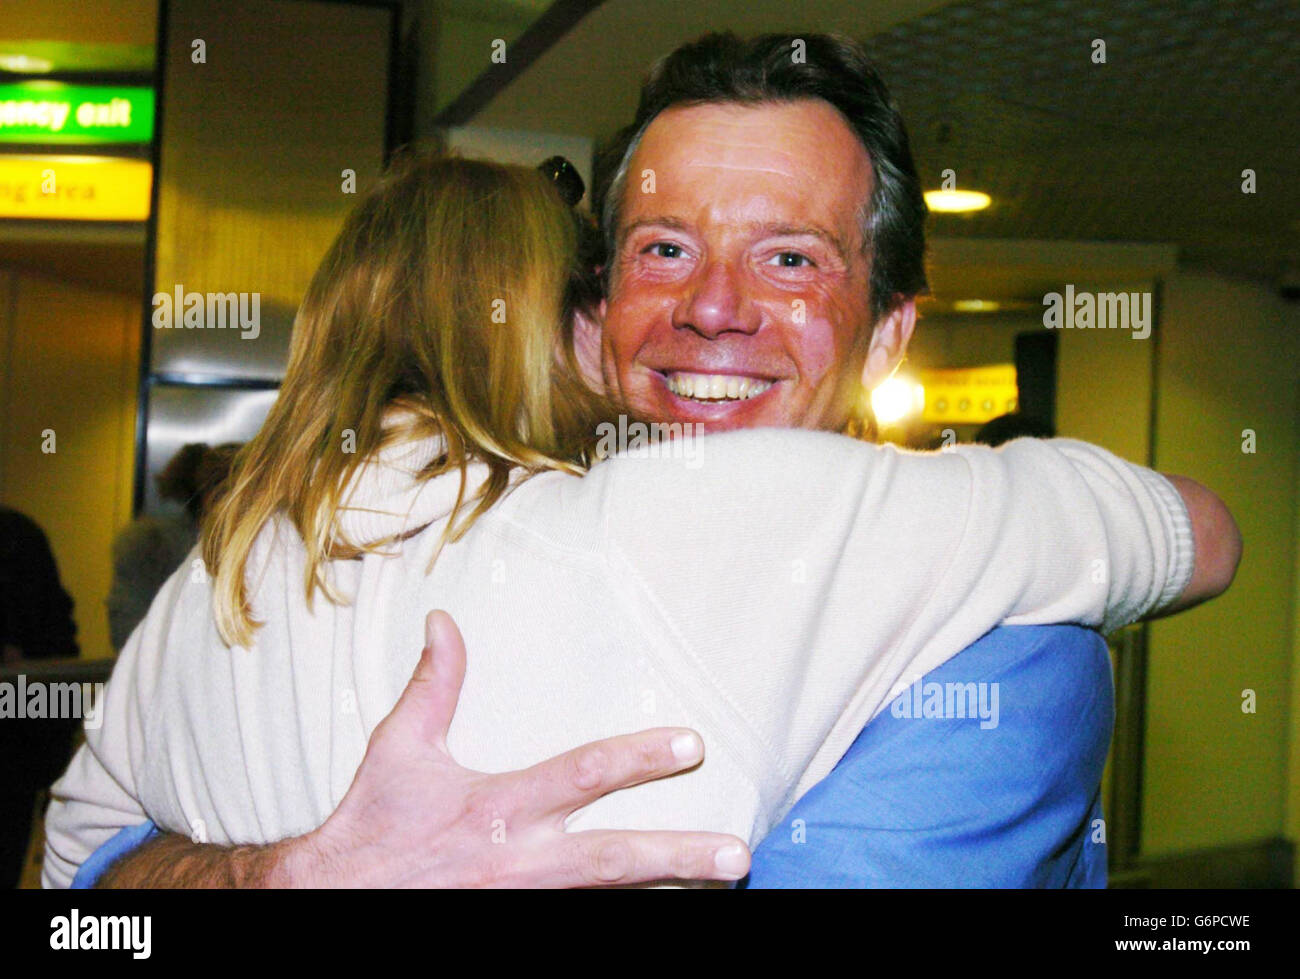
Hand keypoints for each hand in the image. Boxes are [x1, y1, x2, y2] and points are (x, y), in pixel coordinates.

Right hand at [291, 610, 750, 886]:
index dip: (637, 758)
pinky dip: (618, 912)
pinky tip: (664, 905)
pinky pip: (577, 920)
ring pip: (606, 898)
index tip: (690, 746)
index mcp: (497, 808)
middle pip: (612, 861)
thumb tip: (443, 620)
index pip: (580, 775)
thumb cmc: (373, 820)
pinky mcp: (512, 922)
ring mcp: (520, 902)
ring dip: (666, 890)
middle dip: (679, 856)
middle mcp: (518, 861)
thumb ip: (435, 683)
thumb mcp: (401, 745)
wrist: (333, 898)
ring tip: (726, 883)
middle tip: (737, 855)